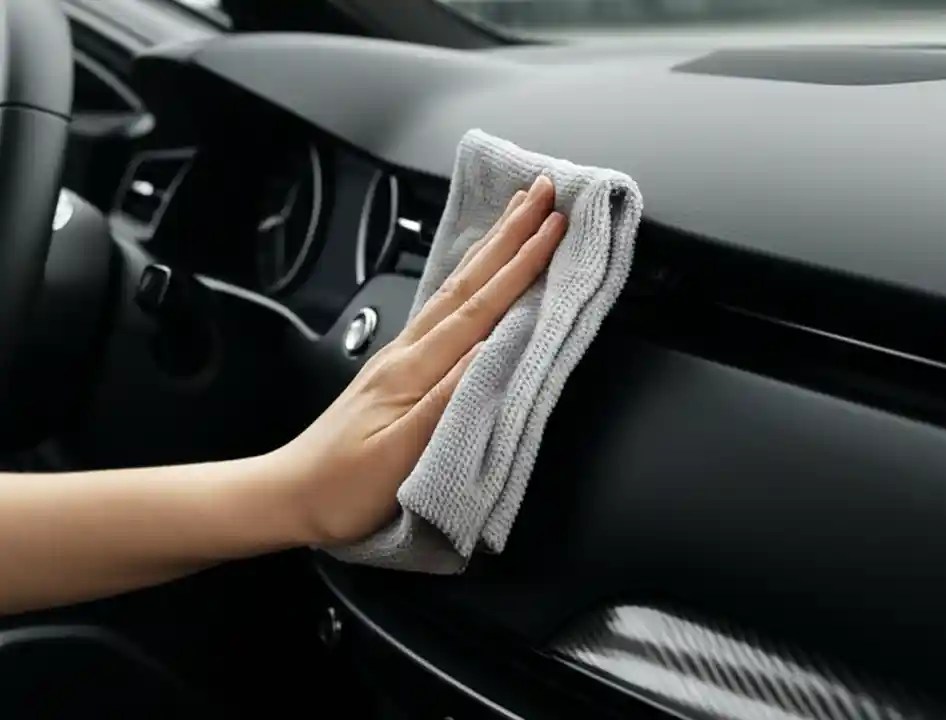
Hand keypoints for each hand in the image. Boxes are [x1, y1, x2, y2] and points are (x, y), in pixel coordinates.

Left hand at [273, 176, 564, 545]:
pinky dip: (470, 280)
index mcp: (413, 370)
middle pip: (468, 281)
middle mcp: (407, 352)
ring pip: (455, 289)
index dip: (520, 265)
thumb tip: (493, 352)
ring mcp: (400, 357)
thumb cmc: (344, 489)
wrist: (288, 496)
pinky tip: (476, 272)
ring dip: (491, 247)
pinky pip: (443, 309)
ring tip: (518, 214)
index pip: (479, 307)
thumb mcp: (400, 455)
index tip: (553, 226)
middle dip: (510, 233)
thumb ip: (447, 402)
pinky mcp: (396, 370)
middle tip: (544, 191)